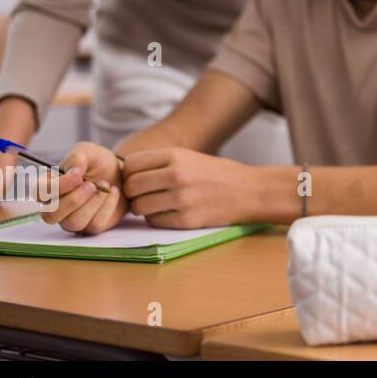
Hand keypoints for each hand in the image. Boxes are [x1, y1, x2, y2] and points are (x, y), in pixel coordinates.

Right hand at [39, 142, 128, 234]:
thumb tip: (72, 172)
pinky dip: (108, 206)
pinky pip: (95, 225)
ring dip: (92, 204)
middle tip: (91, 185)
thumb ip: (76, 157)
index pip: (39, 194)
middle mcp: (56, 206)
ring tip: (104, 186)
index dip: (57, 187)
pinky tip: (113, 192)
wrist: (123, 173)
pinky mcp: (92, 226)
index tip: (78, 177)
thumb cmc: (99, 163)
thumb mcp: (88, 151)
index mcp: (49, 187)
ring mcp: (73, 219)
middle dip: (73, 200)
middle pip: (50, 216)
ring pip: (73, 223)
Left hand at [122, 147, 253, 228]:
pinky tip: (171, 212)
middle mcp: (176, 175)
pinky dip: (157, 219)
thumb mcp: (189, 157)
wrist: (250, 191)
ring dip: (143, 208)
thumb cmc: (218, 174)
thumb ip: (159, 164)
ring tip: (159, 204)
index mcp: (176, 155)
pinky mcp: (186, 220)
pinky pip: (154, 221)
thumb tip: (126, 176)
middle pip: (131, 186)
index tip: (138, 178)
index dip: (130, 173)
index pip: (131, 164)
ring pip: (139, 207)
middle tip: (145, 194)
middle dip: (133, 193)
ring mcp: (181, 199)